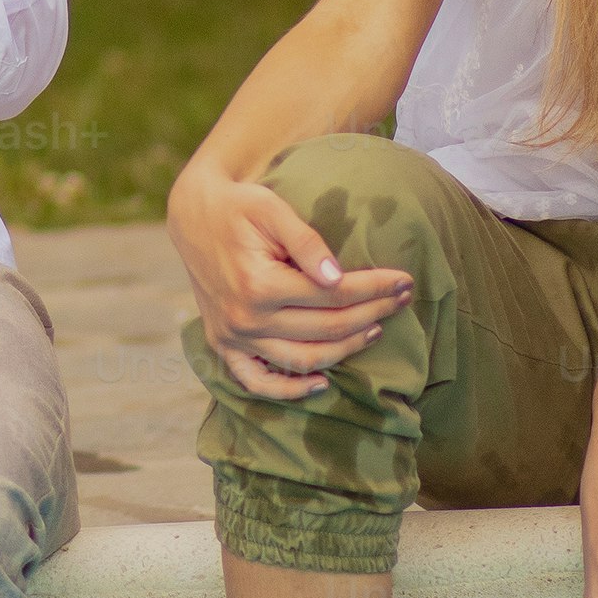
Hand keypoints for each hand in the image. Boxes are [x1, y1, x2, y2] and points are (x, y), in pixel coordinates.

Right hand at [167, 162, 410, 399]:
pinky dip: (290, 390)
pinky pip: (257, 382)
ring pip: (303, 359)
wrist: (193, 216)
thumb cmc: (239, 207)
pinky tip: (323, 383)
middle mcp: (245, 318)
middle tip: (402, 299)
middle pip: (326, 328)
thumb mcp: (272, 209)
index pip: (334, 294)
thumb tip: (338, 278)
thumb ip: (307, 242)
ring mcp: (233, 337)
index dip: (374, 288)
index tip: (404, 280)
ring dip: (346, 349)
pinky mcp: (224, 345)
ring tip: (376, 329)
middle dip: (372, 313)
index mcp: (258, 284)